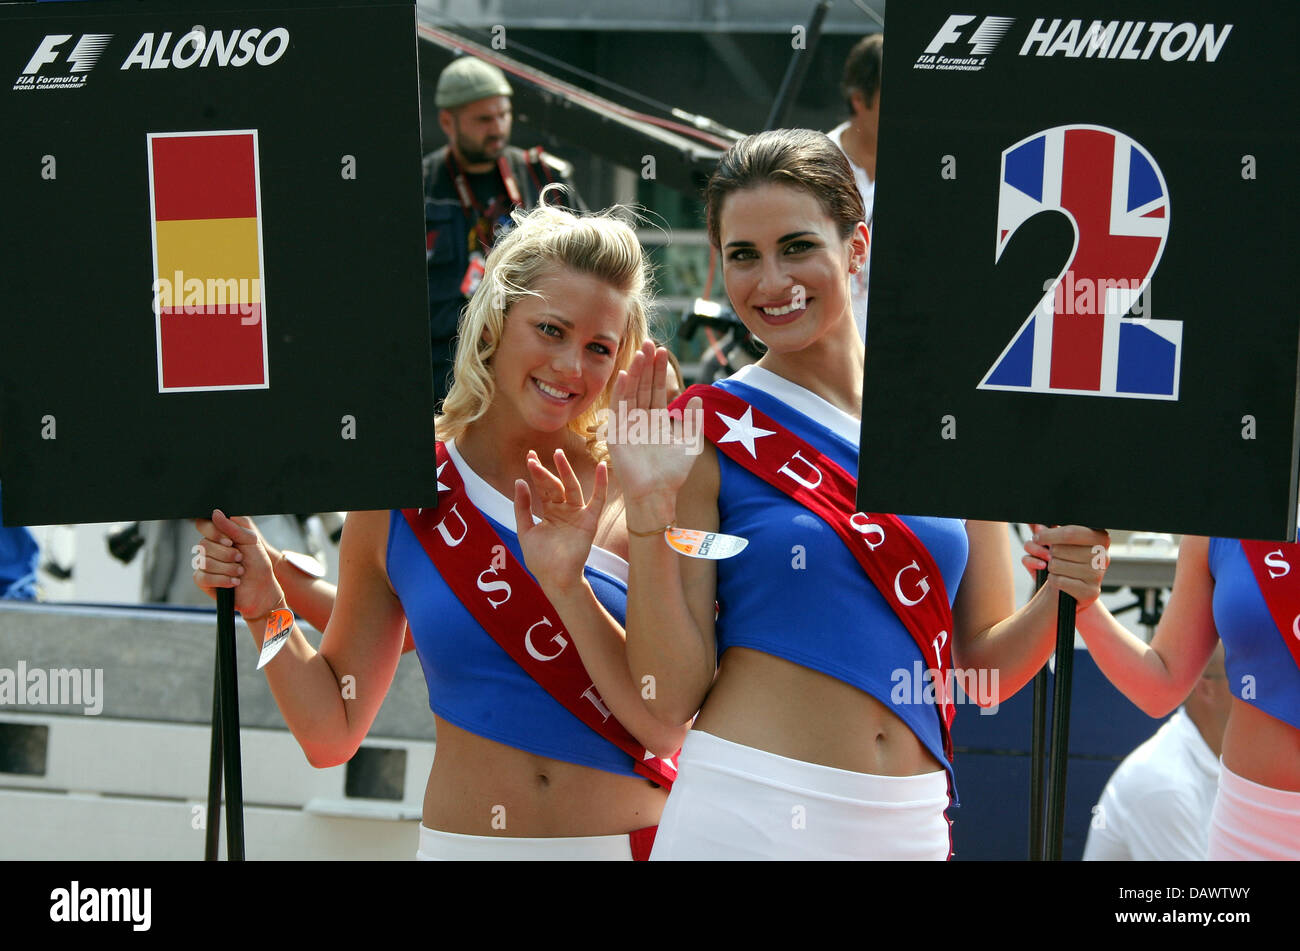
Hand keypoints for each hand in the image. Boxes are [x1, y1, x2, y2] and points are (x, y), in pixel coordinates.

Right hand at [193, 510, 284, 621]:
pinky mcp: (203, 580)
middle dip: (226, 554)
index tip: (230, 541)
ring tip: (240, 572)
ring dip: (227, 568)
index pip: (204, 524)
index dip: (214, 532)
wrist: (262, 589)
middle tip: (241, 559)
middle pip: (203, 544)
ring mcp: (204, 563)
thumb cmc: (258, 563)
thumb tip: (215, 513)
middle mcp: (210, 547)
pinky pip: (202, 577)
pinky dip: (222, 580)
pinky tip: (234, 582)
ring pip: (204, 561)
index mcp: (221, 534)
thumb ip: (233, 527)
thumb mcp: (251, 541)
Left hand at [513, 449, 605, 593]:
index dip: (536, 472)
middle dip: (544, 471)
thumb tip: (519, 482)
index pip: (543, 487)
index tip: (529, 457)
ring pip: (572, 488)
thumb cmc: (540, 559)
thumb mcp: (525, 529)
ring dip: (566, 471)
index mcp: (550, 511)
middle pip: (554, 485)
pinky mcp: (590, 521)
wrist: (555, 578)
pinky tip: (603, 467)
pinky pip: (598, 500)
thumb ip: (522, 507)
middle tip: (533, 458)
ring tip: (558, 454)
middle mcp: (565, 510)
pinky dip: (601, 484)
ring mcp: (577, 514)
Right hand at [607, 341, 703, 504]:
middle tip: (649, 343)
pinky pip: (618, 408)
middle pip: (643, 386)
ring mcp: (628, 425)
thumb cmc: (673, 472)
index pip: (656, 389)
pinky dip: (620, 391)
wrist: (657, 493)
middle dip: (646, 365)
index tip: (662, 351)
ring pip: (631, 392)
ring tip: (640, 353)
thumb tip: (696, 395)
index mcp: (656, 420)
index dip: (658, 371)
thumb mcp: (689, 442)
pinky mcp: (617, 433)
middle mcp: (641, 419)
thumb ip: (692, 419)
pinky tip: (624, 374)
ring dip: (634, 373)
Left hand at [1022, 524, 1110, 611]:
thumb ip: (1047, 531)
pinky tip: (1059, 580)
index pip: (1070, 532)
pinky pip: (1058, 581)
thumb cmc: (1066, 560)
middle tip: (1051, 557)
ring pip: (1056, 565)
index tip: (1037, 537)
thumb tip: (1036, 526)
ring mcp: (1098, 575)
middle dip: (1048, 553)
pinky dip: (1052, 580)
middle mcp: (1103, 556)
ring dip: (1050, 567)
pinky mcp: (1090, 592)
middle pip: (1059, 549)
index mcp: (1100, 538)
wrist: (1072, 589)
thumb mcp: (1058, 542)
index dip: (1049, 534)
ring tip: (1057, 569)